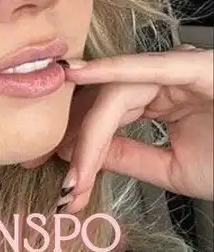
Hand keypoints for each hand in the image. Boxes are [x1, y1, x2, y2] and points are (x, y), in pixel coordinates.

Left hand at [21, 45, 213, 214]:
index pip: (109, 115)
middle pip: (105, 101)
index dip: (81, 144)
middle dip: (75, 137)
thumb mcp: (172, 169)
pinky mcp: (199, 67)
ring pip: (118, 92)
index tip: (65, 184)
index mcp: (166, 99)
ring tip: (71, 168)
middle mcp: (172, 79)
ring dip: (91, 129)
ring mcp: (186, 69)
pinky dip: (113, 70)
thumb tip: (80, 154)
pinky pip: (149, 68)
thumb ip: (130, 156)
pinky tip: (77, 75)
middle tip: (52, 173)